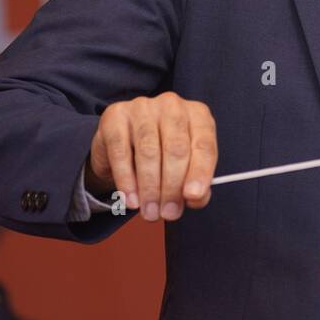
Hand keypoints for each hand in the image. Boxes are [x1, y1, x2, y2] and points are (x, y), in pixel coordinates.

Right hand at [86, 92, 217, 220]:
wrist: (121, 142)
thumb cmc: (162, 155)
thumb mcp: (184, 167)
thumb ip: (195, 184)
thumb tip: (196, 199)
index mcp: (198, 115)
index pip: (204, 145)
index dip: (200, 173)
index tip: (193, 197)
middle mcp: (172, 106)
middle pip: (176, 149)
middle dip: (172, 187)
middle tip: (168, 214)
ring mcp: (143, 107)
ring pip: (149, 152)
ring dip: (150, 188)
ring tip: (150, 212)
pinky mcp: (115, 116)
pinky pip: (121, 152)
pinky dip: (127, 180)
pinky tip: (130, 200)